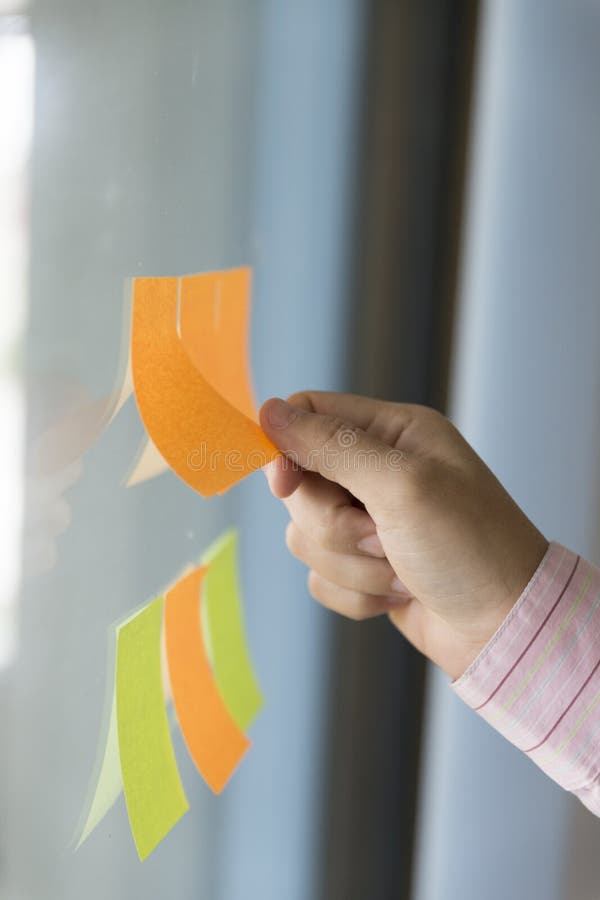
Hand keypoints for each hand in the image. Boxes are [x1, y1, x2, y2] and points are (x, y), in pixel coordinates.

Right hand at [260, 392, 547, 679]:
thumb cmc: (468, 546)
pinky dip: (356, 592)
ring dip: (351, 564)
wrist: (504, 627)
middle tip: (381, 536)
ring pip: (306, 536)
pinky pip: (320, 576)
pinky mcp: (363, 566)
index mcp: (392, 432)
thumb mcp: (402, 484)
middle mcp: (378, 470)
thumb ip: (332, 446)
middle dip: (335, 526)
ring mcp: (369, 520)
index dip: (286, 448)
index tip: (285, 487)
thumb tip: (269, 411)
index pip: (310, 413)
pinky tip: (399, 593)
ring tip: (400, 569)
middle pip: (301, 485)